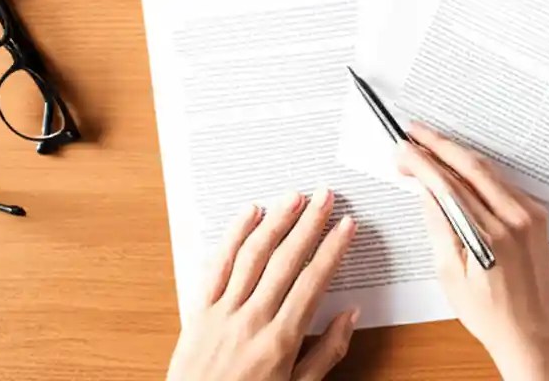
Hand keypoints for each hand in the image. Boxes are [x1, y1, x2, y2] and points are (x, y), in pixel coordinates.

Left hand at [167, 189, 357, 379]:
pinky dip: (232, 236)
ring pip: (252, 255)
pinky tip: (248, 215)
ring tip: (293, 197)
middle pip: (286, 260)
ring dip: (275, 221)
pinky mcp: (198, 311)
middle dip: (309, 223)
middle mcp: (251, 320)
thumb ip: (326, 353)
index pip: (313, 282)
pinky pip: (216, 265)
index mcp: (280, 342)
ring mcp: (222, 313)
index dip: (332, 249)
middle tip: (325, 196)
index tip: (346, 226)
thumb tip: (350, 317)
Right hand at [397, 125, 548, 380]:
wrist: (530, 332)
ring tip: (428, 145)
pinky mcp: (537, 215)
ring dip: (457, 154)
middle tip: (412, 132)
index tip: (402, 149)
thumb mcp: (449, 274)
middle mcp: (514, 219)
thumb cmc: (488, 312)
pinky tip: (459, 166)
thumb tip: (425, 190)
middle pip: (470, 166)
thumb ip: (438, 227)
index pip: (448, 185)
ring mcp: (529, 214)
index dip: (422, 162)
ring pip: (487, 170)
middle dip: (438, 144)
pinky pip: (502, 182)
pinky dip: (478, 170)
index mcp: (489, 237)